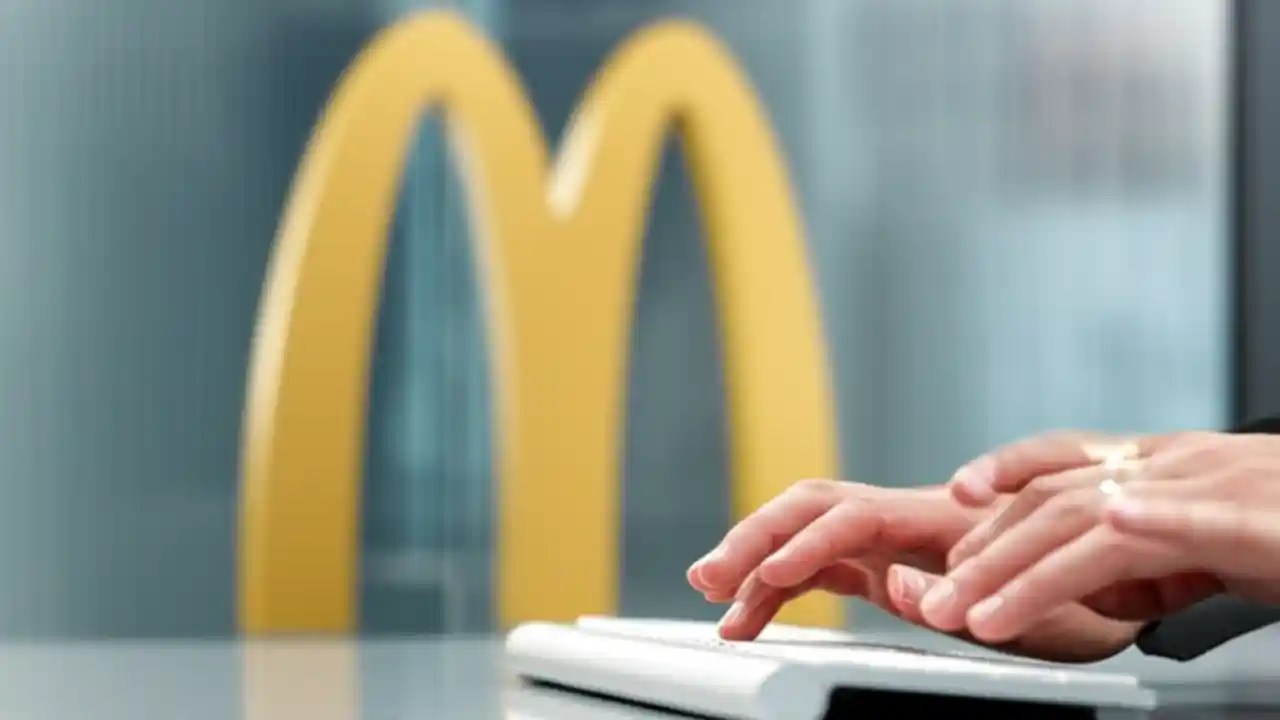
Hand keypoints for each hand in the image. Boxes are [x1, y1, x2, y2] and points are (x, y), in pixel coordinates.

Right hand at [686, 479, 1142, 661]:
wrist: (1121, 571)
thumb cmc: (1091, 588)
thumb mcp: (1041, 603)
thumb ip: (961, 589)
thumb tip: (893, 581)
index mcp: (942, 516)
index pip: (851, 516)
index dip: (802, 543)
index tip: (762, 575)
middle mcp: (908, 515)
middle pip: (811, 507)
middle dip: (754, 538)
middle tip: (708, 578)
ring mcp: (895, 535)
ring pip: (807, 532)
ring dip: (757, 559)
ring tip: (714, 598)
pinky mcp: (890, 559)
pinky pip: (823, 564)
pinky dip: (783, 585)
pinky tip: (755, 611)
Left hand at [925, 431, 1279, 643]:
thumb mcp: (1212, 543)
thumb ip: (1150, 556)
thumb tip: (1090, 584)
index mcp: (1164, 466)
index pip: (1061, 464)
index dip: (1001, 481)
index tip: (951, 520)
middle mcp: (1177, 467)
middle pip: (1056, 503)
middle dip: (986, 555)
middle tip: (936, 601)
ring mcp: (1215, 488)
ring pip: (1094, 521)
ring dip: (1025, 570)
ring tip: (975, 613)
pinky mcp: (1260, 520)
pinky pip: (1187, 523)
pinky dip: (1130, 534)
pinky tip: (1090, 539)